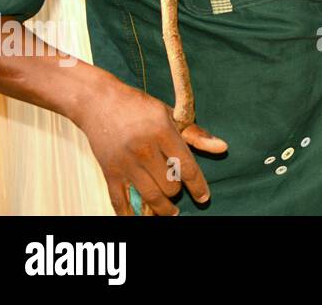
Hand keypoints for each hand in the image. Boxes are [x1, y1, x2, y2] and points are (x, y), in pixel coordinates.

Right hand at [72, 72, 226, 215]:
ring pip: (149, 196)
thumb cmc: (139, 107)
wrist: (98, 102)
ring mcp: (126, 163)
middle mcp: (145, 150)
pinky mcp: (109, 171)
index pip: (186, 167)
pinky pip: (119, 200)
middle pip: (169, 185)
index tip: (204, 198)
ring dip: (162, 208)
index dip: (198, 186)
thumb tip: (223, 148)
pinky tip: (138, 218)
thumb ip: (195, 134)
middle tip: (177, 190)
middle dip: (177, 191)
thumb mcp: (170, 114)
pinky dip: (128, 214)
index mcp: (163, 133)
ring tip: (170, 211)